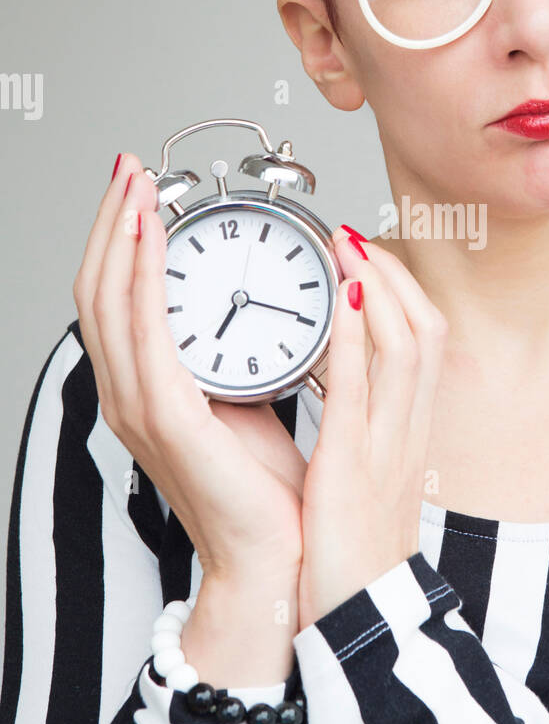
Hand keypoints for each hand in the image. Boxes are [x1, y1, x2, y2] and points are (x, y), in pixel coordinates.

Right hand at [73, 153, 308, 592]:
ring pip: (108, 303)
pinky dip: (140, 278)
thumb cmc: (264, 489)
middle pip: (96, 291)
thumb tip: (240, 309)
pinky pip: (142, 334)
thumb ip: (227, 357)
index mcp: (144, 392)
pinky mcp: (166, 418)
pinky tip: (150, 238)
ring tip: (134, 188)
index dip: (115, 241)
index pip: (112, 300)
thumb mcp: (245, 402)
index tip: (136, 191)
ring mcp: (139, 408)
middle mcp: (128, 397)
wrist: (276, 552)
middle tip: (129, 170)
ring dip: (118, 237)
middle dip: (110, 223)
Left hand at [297, 228, 448, 628]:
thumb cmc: (351, 556)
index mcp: (406, 435)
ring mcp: (386, 449)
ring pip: (407, 350)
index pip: (424, 345)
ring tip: (349, 247)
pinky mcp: (352, 469)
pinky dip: (358, 340)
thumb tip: (339, 382)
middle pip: (427, 334)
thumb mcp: (364, 481)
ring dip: (380, 289)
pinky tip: (346, 300)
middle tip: (358, 234)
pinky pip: (362, 392)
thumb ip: (357, 431)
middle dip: (397, 276)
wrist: (361, 622)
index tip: (369, 257)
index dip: (403, 294)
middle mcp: (406, 433)